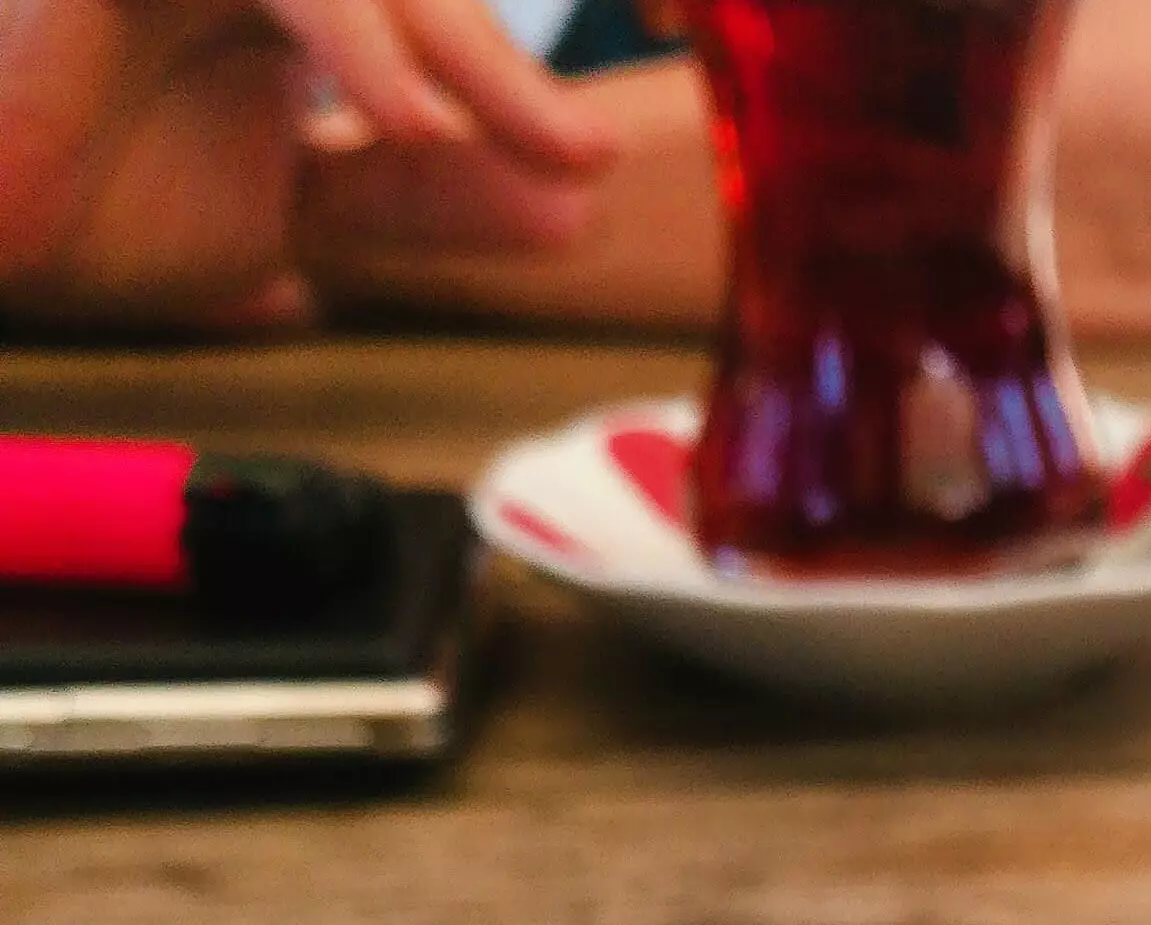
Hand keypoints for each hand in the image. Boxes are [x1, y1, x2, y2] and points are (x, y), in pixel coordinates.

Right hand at [0, 0, 615, 327]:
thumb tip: (571, 210)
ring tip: (537, 142)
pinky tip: (411, 115)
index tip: (595, 157)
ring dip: (458, 45)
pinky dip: (354, 30)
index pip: (430, 5)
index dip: (515, 74)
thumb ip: (423, 201)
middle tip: (586, 152)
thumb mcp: (299, 211)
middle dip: (506, 59)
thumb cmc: (90, 199)